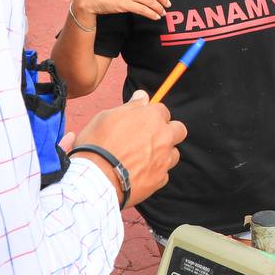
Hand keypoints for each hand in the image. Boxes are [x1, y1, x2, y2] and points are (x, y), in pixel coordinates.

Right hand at [73, 90, 186, 206]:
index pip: (163, 110)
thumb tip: (143, 96)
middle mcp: (164, 137)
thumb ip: (131, 106)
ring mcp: (164, 159)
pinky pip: (164, 173)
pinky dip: (155, 173)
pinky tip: (139, 173)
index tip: (142, 121)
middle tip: (150, 138)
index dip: (152, 115)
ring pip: (174, 153)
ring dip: (164, 153)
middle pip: (179, 130)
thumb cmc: (98, 144)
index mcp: (152, 118)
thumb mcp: (107, 117)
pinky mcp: (160, 179)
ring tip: (143, 158)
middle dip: (168, 131)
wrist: (96, 178)